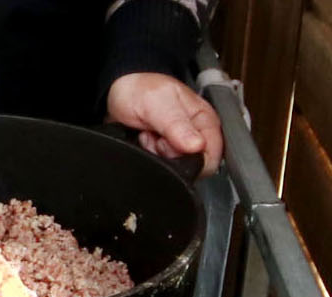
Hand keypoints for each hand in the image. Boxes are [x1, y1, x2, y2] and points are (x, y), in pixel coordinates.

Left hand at [106, 72, 222, 176]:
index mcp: (205, 119)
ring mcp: (182, 146)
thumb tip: (197, 145)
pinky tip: (147, 142)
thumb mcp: (157, 102)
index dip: (190, 156)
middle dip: (171, 156)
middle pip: (193, 166)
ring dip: (158, 156)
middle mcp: (197, 134)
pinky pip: (163, 169)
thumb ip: (176, 124)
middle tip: (158, 136)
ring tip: (151, 136)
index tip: (171, 141)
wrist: (119, 94)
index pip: (212, 156)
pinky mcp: (167, 155)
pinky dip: (151, 158)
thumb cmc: (139, 91)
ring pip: (176, 170)